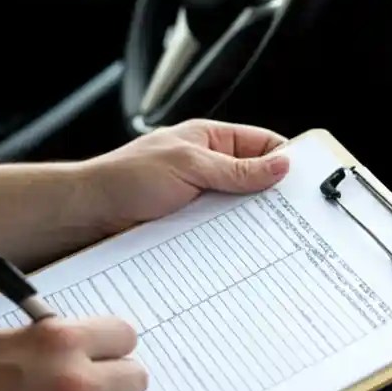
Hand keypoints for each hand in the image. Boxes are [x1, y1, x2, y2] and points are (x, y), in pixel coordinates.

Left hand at [80, 119, 290, 233]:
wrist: (84, 216)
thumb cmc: (124, 178)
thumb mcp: (189, 166)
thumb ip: (236, 169)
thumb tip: (280, 165)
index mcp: (209, 140)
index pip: (262, 144)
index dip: (286, 158)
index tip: (307, 180)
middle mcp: (208, 167)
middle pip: (255, 179)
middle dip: (273, 195)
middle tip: (297, 214)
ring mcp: (200, 198)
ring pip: (240, 209)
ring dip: (252, 221)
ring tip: (274, 235)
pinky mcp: (190, 227)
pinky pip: (221, 232)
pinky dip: (234, 240)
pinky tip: (245, 250)